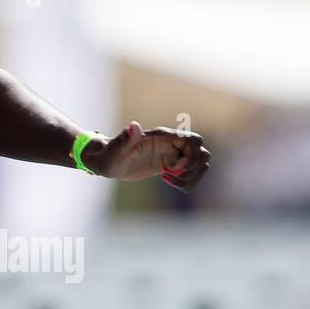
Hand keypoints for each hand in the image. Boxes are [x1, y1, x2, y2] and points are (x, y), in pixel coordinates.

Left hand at [84, 121, 210, 191]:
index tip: (173, 167)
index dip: (192, 157)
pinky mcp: (172, 165)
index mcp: (162, 137)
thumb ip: (124, 140)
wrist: (106, 162)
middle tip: (171, 176)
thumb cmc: (108, 157)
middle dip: (193, 169)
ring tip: (170, 181)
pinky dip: (188, 182)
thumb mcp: (115, 152)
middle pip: (203, 153)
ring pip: (201, 164)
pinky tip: (170, 183)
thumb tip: (134, 126)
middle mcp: (171, 143)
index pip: (194, 140)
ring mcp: (173, 154)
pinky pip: (193, 173)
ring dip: (192, 177)